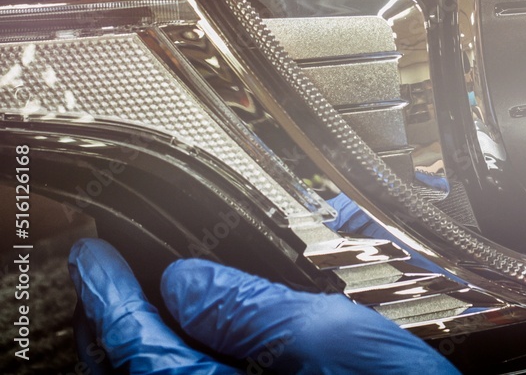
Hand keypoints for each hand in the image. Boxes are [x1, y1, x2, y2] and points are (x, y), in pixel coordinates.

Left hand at [68, 238, 459, 374]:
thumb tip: (191, 280)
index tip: (96, 258)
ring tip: (134, 308)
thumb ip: (254, 307)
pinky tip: (187, 347)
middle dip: (112, 323)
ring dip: (137, 349)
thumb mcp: (334, 339)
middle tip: (104, 277)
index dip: (111, 294)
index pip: (138, 346)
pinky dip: (171, 369)